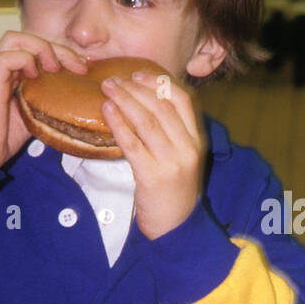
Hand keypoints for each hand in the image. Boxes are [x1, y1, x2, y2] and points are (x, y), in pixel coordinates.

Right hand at [0, 31, 88, 170]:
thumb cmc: (2, 140)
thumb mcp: (33, 115)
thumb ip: (46, 101)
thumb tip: (74, 100)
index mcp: (9, 74)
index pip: (32, 48)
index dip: (59, 52)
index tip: (81, 68)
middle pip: (25, 38)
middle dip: (55, 47)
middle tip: (78, 66)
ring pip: (14, 40)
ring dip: (41, 48)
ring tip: (56, 67)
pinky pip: (6, 58)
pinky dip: (26, 60)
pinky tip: (36, 76)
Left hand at [99, 71, 204, 240]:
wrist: (176, 228)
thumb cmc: (173, 191)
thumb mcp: (181, 158)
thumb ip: (172, 133)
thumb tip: (145, 102)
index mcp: (198, 141)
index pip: (183, 100)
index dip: (159, 83)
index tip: (138, 75)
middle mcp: (188, 149)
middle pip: (161, 107)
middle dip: (135, 89)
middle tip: (113, 80)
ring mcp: (172, 162)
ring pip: (147, 121)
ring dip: (124, 100)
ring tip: (107, 89)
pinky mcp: (152, 176)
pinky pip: (132, 143)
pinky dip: (118, 123)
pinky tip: (106, 111)